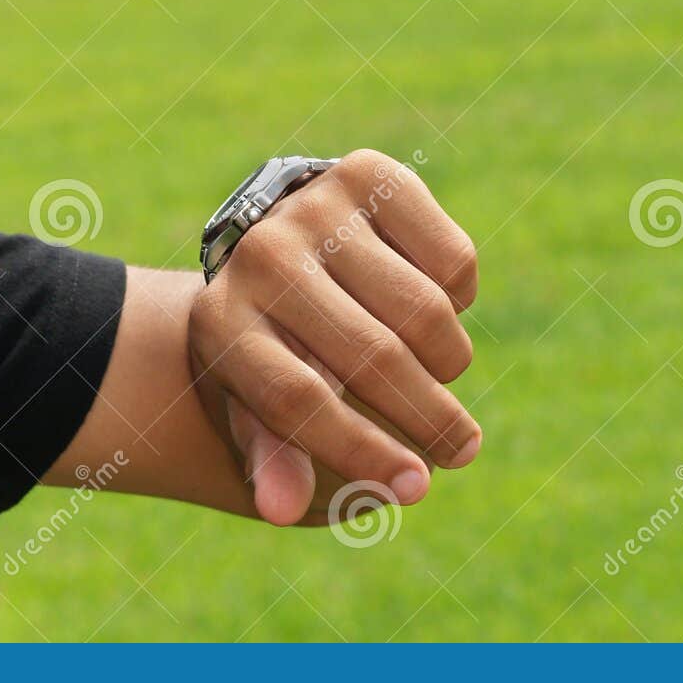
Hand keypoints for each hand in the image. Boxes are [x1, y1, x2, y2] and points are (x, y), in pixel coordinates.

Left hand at [188, 149, 480, 525]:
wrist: (273, 247)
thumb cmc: (273, 350)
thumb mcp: (257, 407)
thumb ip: (274, 458)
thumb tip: (283, 509)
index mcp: (221, 323)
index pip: (298, 400)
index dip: (363, 452)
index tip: (413, 488)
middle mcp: (261, 257)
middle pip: (373, 357)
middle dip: (430, 419)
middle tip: (461, 450)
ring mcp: (315, 208)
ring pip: (425, 310)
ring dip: (450, 361)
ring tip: (440, 375)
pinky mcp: (369, 173)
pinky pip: (453, 261)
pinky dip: (459, 299)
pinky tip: (428, 301)